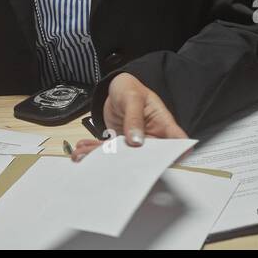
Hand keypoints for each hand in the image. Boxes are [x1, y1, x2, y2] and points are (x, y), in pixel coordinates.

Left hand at [70, 73, 186, 160]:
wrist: (116, 89)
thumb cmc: (130, 89)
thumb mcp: (132, 99)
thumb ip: (134, 118)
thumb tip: (136, 141)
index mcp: (164, 125)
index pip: (176, 144)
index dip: (175, 158)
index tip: (165, 169)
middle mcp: (152, 138)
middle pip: (147, 158)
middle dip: (127, 165)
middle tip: (109, 166)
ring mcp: (136, 143)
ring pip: (123, 157)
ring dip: (102, 158)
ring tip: (82, 156)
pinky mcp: (121, 144)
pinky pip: (109, 152)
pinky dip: (94, 151)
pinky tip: (81, 150)